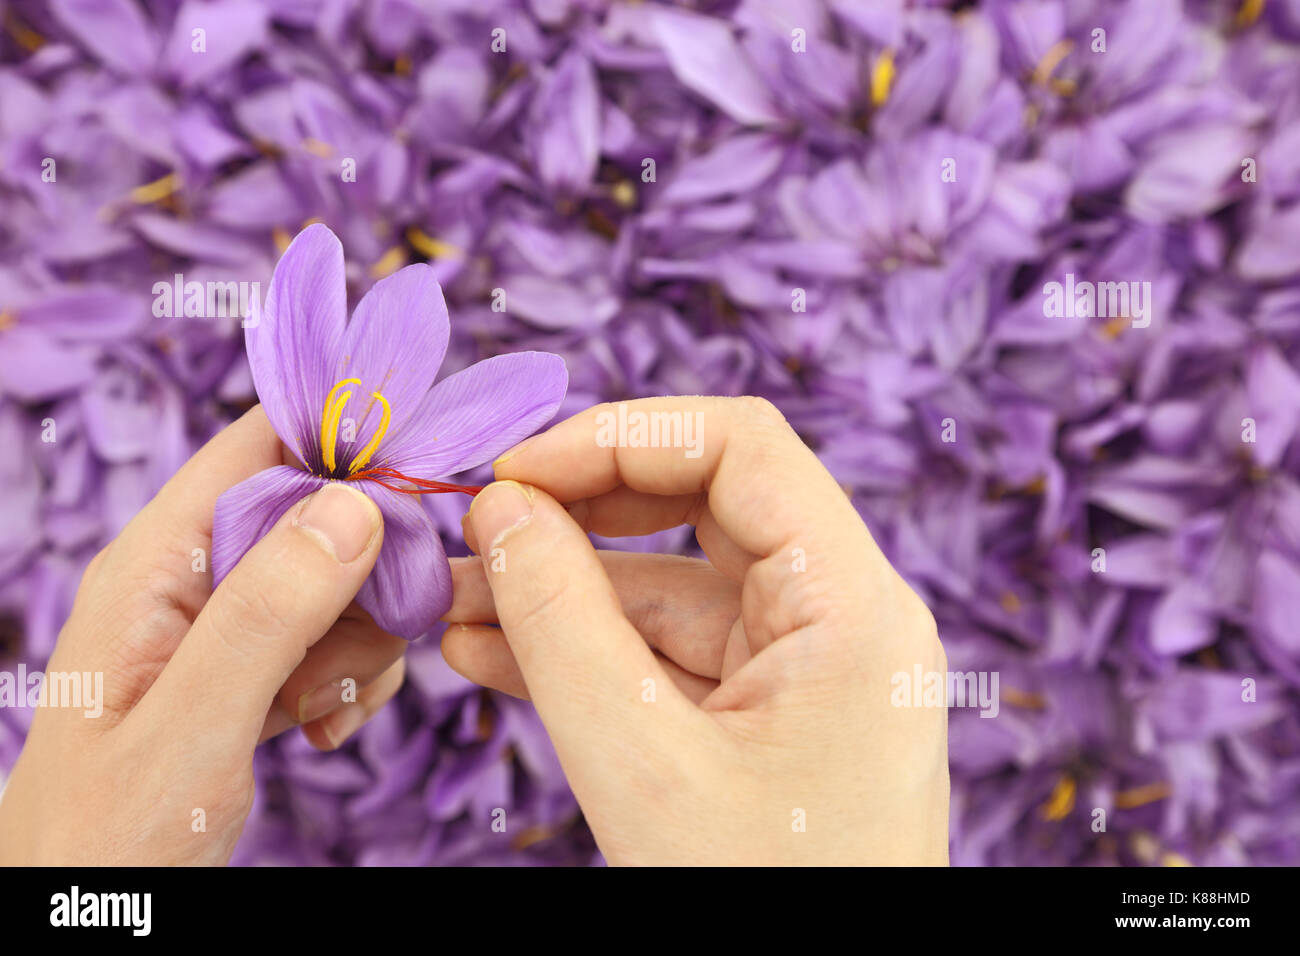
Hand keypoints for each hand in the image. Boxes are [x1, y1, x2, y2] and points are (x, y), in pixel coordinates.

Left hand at [0, 408, 406, 864]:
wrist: (78, 929)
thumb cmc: (103, 842)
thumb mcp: (189, 728)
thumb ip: (266, 615)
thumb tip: (354, 504)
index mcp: (155, 564)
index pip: (258, 446)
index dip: (346, 438)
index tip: (426, 467)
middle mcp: (191, 580)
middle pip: (320, 516)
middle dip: (368, 573)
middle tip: (373, 641)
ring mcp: (222, 629)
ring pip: (340, 584)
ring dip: (362, 642)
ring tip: (327, 707)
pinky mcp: (249, 673)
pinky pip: (333, 642)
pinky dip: (351, 680)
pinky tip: (325, 728)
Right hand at [442, 397, 948, 864]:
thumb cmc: (757, 905)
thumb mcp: (639, 761)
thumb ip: (559, 621)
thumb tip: (497, 510)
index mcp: (853, 606)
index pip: (739, 446)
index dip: (618, 437)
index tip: (514, 473)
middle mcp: (841, 618)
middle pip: (700, 506)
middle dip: (576, 511)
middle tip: (470, 527)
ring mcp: (804, 670)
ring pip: (670, 588)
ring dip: (562, 588)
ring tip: (450, 601)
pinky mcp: (765, 717)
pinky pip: (668, 656)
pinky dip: (586, 649)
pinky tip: (490, 650)